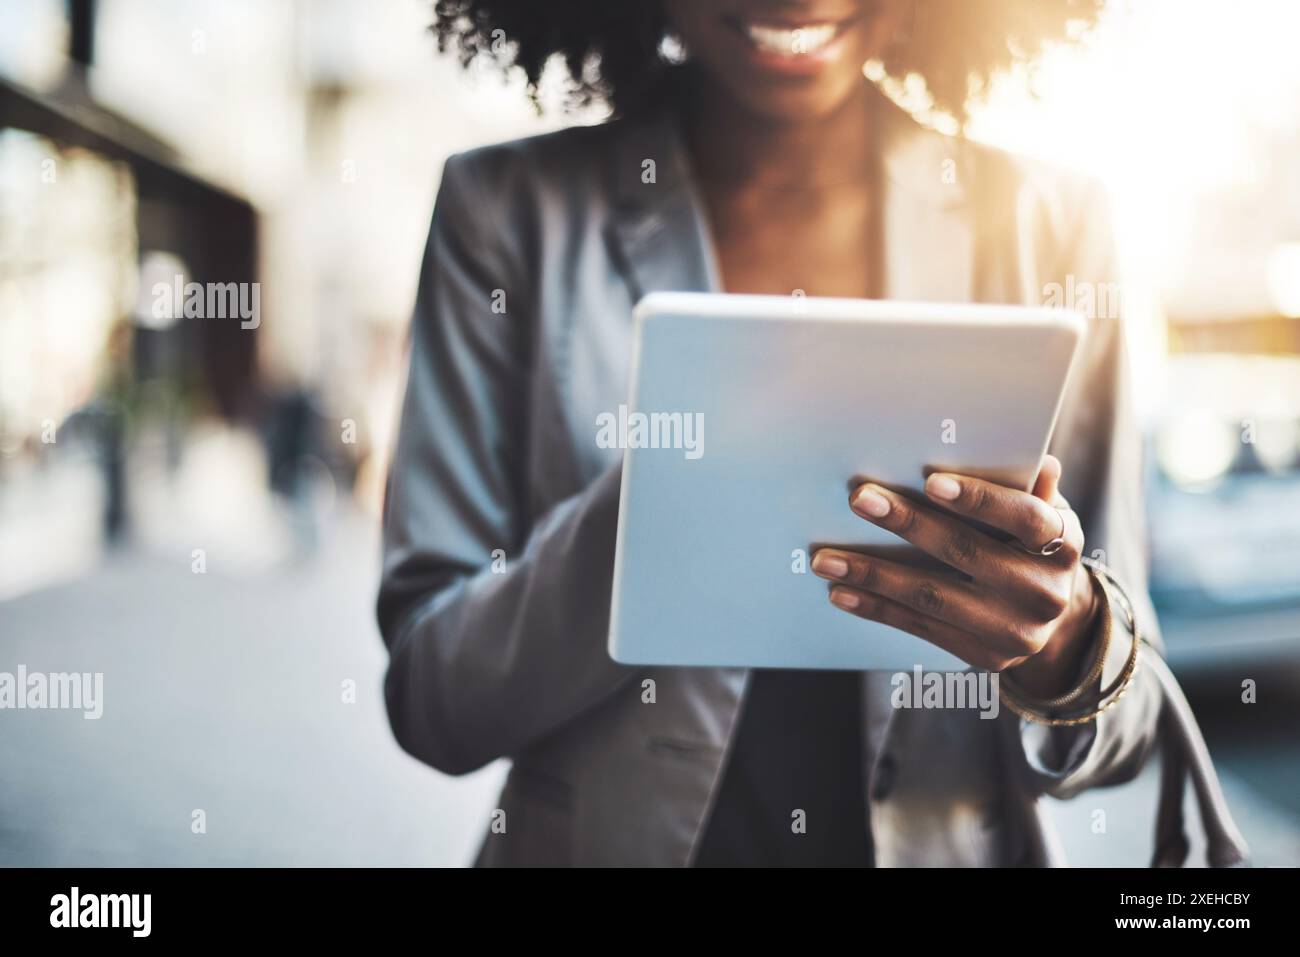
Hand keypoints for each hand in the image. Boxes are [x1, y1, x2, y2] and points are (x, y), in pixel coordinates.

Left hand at [812, 455, 1102, 695]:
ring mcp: (1015, 632)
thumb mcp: (1048, 513)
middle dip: (908, 524)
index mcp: (1062, 545)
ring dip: (874, 575)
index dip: (980, 499)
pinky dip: (877, 609)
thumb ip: (1035, 491)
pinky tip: (841, 592)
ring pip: (934, 598)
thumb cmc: (1034, 544)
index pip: (1024, 518)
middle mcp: (1044, 593)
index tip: (931, 481)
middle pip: (966, 554)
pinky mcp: (985, 658)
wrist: (1056, 617)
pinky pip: (922, 629)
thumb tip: (1039, 463)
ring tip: (827, 559)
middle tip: (861, 500)